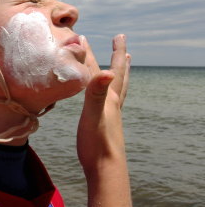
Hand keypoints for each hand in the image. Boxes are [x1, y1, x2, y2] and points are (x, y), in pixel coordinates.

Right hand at [77, 34, 130, 175]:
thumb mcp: (93, 117)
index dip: (91, 53)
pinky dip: (111, 89)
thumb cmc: (97, 144)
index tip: (83, 36)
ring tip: (123, 61)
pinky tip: (108, 94)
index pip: (99, 69)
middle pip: (117, 73)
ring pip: (118, 86)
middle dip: (117, 55)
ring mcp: (112, 113)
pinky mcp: (108, 122)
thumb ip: (96, 94)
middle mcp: (112, 103)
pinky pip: (111, 98)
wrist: (106, 170)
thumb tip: (107, 72)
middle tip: (120, 39)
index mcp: (108, 98)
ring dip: (120, 71)